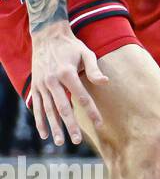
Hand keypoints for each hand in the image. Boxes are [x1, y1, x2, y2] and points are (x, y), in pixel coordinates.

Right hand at [29, 24, 107, 146]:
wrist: (47, 36)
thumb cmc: (71, 46)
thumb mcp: (86, 53)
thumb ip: (94, 69)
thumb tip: (105, 82)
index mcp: (67, 73)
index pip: (82, 97)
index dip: (91, 112)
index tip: (99, 124)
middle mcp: (52, 81)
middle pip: (63, 108)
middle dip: (70, 126)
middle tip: (77, 141)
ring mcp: (42, 84)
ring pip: (48, 110)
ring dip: (54, 127)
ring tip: (59, 142)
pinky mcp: (35, 86)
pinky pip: (37, 107)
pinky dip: (39, 121)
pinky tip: (44, 133)